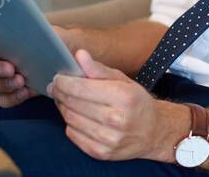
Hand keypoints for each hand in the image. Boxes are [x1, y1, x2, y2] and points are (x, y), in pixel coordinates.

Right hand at [0, 27, 79, 107]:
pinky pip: (4, 99)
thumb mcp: (49, 31)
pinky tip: (25, 92)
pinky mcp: (15, 92)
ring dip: (5, 84)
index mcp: (6, 40)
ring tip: (21, 81)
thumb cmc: (58, 43)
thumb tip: (28, 27)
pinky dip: (12, 97)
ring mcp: (7, 77)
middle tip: (11, 68)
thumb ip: (36, 30)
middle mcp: (2, 58)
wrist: (69, 59)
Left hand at [48, 49, 184, 162]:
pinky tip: (75, 116)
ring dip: (63, 108)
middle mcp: (116, 119)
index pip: (81, 88)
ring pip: (70, 120)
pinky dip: (70, 124)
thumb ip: (98, 69)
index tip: (57, 77)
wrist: (153, 132)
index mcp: (123, 97)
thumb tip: (79, 55)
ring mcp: (109, 139)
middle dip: (60, 93)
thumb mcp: (122, 80)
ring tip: (65, 100)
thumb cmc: (136, 102)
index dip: (64, 82)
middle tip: (55, 87)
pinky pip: (73, 135)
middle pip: (73, 104)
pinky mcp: (102, 153)